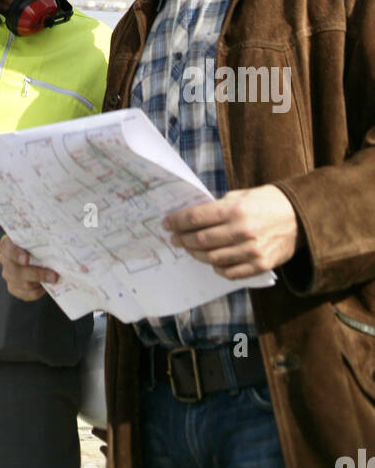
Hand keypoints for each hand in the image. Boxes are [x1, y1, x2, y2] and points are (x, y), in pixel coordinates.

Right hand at [0, 234, 57, 301]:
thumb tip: (55, 240)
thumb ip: (40, 238)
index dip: (16, 254)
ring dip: (41, 282)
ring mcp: (8, 276)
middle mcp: (5, 261)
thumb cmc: (34, 244)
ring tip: (54, 278)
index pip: (7, 248)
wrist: (32, 254)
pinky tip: (46, 285)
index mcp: (7, 245)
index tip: (27, 259)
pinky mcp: (14, 288)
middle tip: (53, 275)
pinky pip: (27, 294)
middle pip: (16, 271)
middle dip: (37, 274)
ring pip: (23, 284)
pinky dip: (38, 291)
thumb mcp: (35, 237)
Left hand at [162, 185, 300, 278]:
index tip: (167, 224)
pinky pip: (230, 272)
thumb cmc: (267, 202)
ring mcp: (252, 251)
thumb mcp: (242, 195)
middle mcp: (242, 231)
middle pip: (201, 240)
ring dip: (196, 255)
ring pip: (213, 258)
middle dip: (183, 239)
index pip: (197, 217)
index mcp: (236, 209)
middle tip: (174, 238)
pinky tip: (212, 261)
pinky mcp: (260, 265)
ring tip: (190, 249)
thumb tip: (194, 217)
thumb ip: (219, 207)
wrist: (301, 217)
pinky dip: (217, 268)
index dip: (178, 221)